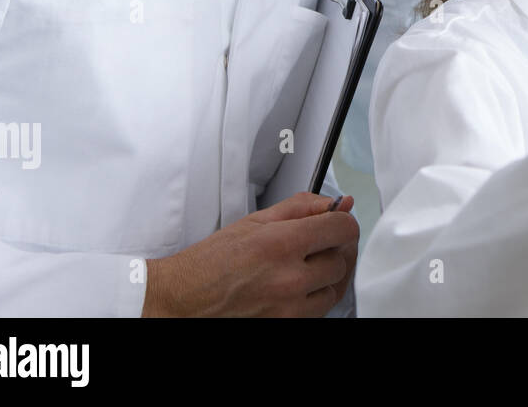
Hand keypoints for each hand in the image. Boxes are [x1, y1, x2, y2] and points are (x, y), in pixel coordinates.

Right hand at [142, 192, 358, 316]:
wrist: (183, 299)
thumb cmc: (214, 261)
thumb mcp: (257, 221)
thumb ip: (303, 208)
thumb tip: (339, 203)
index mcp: (282, 243)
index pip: (343, 228)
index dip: (343, 221)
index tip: (336, 222)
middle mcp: (289, 278)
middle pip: (341, 259)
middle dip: (331, 248)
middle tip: (313, 244)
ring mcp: (289, 307)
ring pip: (335, 287)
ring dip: (325, 276)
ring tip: (302, 267)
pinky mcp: (287, 324)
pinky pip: (320, 309)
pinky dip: (314, 296)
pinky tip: (297, 286)